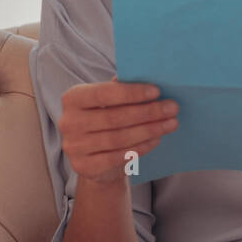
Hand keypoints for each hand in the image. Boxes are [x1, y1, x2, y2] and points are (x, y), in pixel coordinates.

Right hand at [58, 75, 178, 184]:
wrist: (97, 159)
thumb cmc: (108, 121)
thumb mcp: (111, 102)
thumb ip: (121, 89)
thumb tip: (146, 76)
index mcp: (73, 98)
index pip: (103, 93)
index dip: (131, 93)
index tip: (157, 91)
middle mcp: (68, 122)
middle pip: (114, 117)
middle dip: (148, 112)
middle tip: (173, 108)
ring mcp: (73, 146)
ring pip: (118, 138)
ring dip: (149, 130)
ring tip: (171, 123)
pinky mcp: (84, 166)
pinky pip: (118, 156)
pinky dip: (141, 147)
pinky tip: (157, 139)